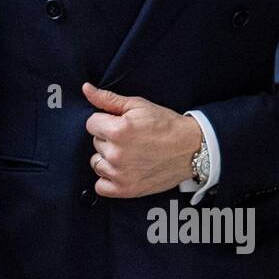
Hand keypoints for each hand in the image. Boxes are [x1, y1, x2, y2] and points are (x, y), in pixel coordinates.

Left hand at [82, 83, 202, 198]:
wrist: (191, 148)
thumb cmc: (166, 125)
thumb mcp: (138, 105)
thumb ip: (107, 99)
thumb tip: (86, 89)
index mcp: (117, 130)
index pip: (91, 123)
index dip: (105, 122)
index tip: (119, 124)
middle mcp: (116, 153)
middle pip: (95, 143)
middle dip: (108, 139)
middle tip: (130, 139)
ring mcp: (120, 173)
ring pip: (97, 163)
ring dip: (108, 159)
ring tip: (128, 154)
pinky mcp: (126, 190)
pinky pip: (101, 186)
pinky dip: (108, 180)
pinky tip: (121, 171)